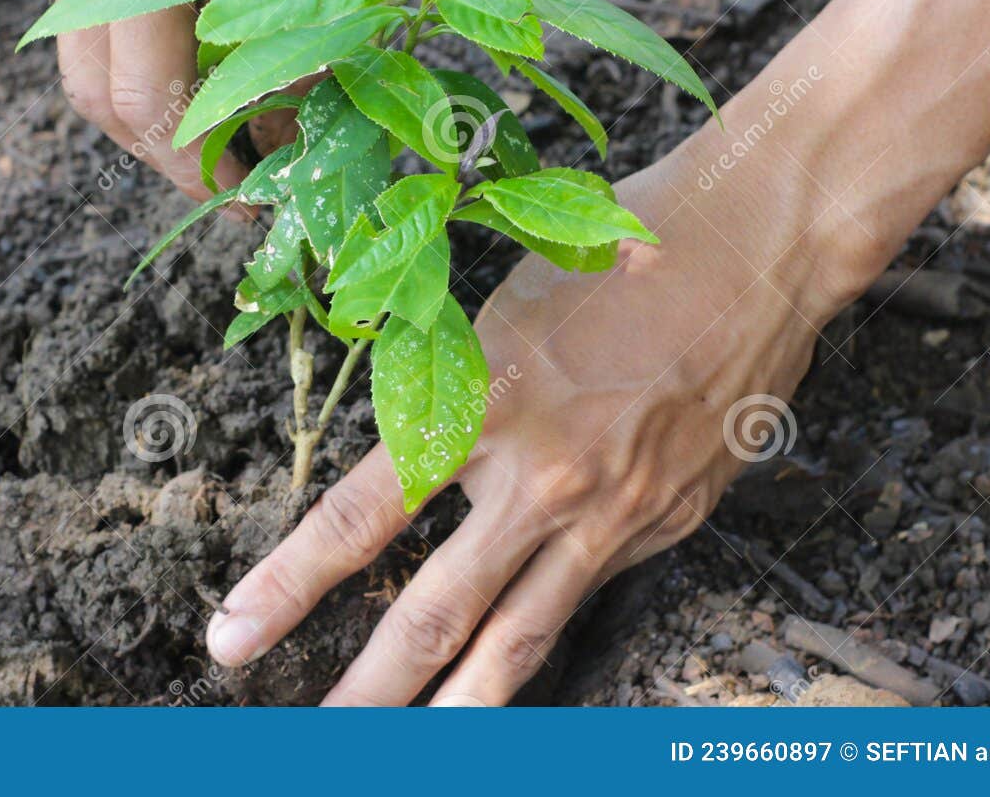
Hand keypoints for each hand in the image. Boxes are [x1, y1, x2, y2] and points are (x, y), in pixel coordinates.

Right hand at [45, 0, 377, 200]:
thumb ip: (302, 38)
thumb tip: (283, 133)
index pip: (143, 95)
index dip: (189, 166)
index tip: (238, 198)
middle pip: (91, 87)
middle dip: (158, 149)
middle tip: (229, 177)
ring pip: (79, 48)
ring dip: (141, 100)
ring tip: (218, 124)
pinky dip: (135, 44)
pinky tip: (196, 55)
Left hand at [205, 146, 849, 703]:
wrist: (755, 245)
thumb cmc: (614, 250)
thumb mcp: (498, 309)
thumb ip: (451, 396)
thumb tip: (409, 463)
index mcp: (478, 404)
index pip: (357, 521)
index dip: (287, 589)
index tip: (234, 639)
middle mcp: (540, 477)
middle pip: (433, 614)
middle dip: (365, 689)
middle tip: (315, 737)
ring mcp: (611, 513)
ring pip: (519, 641)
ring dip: (455, 709)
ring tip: (412, 752)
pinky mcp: (666, 525)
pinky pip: (588, 591)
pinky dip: (544, 627)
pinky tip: (513, 662)